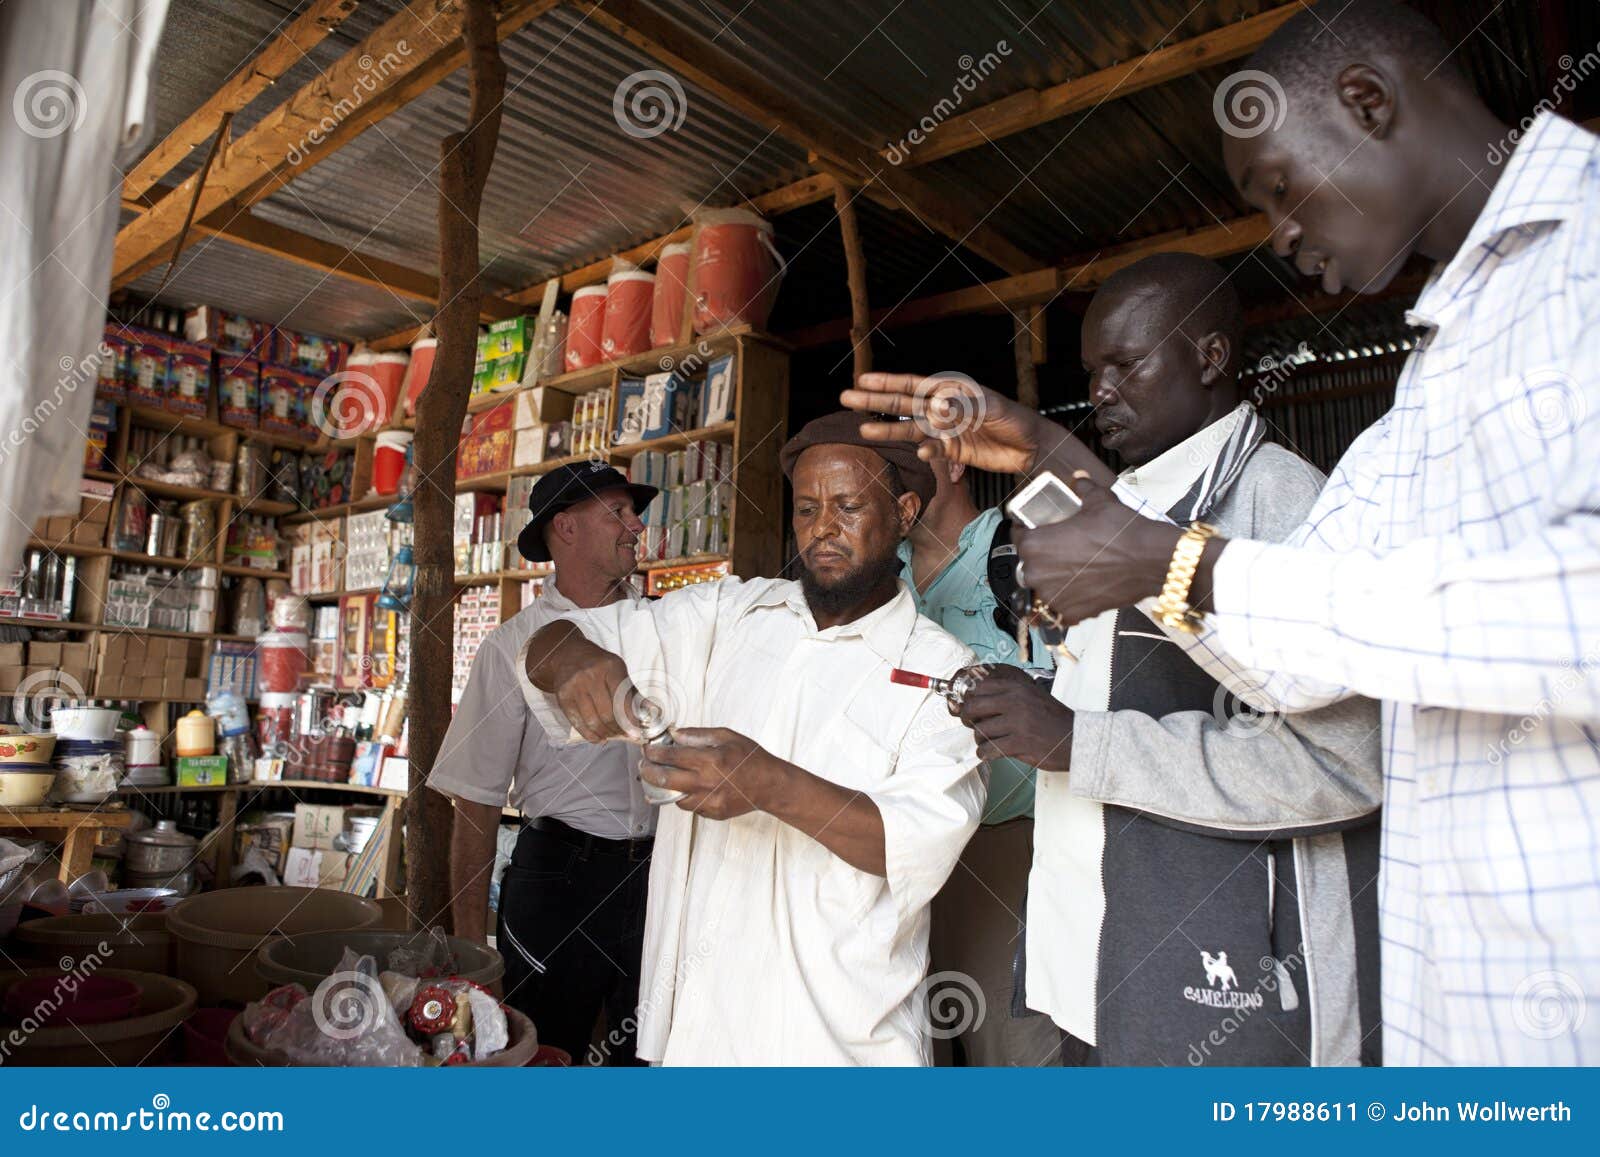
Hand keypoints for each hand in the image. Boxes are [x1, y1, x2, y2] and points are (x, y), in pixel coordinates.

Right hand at [552, 648, 631, 742]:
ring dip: (605, 733)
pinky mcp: (563, 697)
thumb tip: (653, 712)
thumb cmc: (599, 665)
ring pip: (593, 721)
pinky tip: (599, 737)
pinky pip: (578, 723)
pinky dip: (590, 735)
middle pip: (607, 713)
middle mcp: (590, 675)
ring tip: (612, 735)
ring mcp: (574, 686)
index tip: (636, 732)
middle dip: (618, 729)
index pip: (622, 699)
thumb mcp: (619, 671)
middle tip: (625, 734)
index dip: (630, 719)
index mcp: (610, 667)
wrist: (569, 655)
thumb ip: (634, 693)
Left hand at [641, 727, 774, 820]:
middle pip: (665, 780)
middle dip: (649, 772)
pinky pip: (690, 806)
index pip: (671, 756)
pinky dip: (684, 797)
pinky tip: (686, 788)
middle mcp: (707, 782)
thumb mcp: (727, 736)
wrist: (769, 785)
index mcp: (710, 760)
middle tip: (644, 766)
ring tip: (662, 778)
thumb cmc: (751, 758)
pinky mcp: (712, 813)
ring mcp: (709, 800)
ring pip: (674, 797)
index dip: (654, 753)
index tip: (647, 750)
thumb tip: (676, 734)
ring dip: (665, 788)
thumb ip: (699, 735)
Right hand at [839, 372, 1045, 474]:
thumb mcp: (991, 408)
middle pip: (904, 404)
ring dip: (890, 430)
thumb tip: (936, 403)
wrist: (1032, 447)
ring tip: (865, 431)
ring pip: (912, 429)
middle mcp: (944, 408)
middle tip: (847, 399)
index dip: (888, 382)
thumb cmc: (1015, 419)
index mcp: (951, 390)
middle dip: (876, 402)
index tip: (862, 380)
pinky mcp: (954, 450)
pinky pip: (933, 451)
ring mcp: (947, 430)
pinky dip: (926, 453)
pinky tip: (918, 454)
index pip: (914, 384)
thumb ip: (963, 406)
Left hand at [955, 665, 1074, 771]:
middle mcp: (1015, 702)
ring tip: (987, 742)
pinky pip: (989, 749)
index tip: (972, 708)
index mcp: (1017, 688)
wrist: (1076, 738)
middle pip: (973, 707)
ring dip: (979, 739)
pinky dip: (984, 753)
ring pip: (980, 731)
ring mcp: (1017, 723)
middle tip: (972, 724)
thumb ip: (1009, 695)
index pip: (980, 688)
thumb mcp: (1032, 696)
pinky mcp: (1019, 743)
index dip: (971, 699)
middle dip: (968, 718)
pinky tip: (989, 753)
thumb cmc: (1053, 720)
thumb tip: (978, 700)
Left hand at [1014, 475, 1187, 626]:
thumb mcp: (1098, 500)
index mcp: (1034, 544)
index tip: (1036, 531)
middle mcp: (1037, 574)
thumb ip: (1082, 489)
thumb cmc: (1121, 531)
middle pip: (1029, 565)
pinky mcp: (1071, 614)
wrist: (1149, 559)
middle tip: (1061, 552)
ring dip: (1054, 581)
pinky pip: (1060, 609)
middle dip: (1041, 558)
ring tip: (1073, 571)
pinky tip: (1082, 590)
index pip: (1017, 537)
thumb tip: (1079, 480)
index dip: (1026, 532)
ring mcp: (1053, 597)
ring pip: (1044, 588)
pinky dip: (1069, 601)